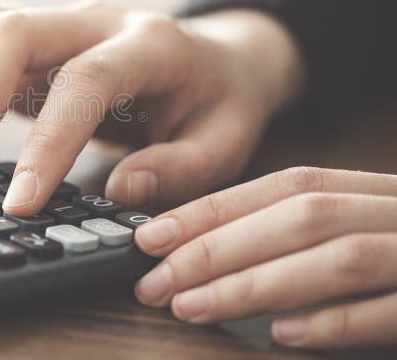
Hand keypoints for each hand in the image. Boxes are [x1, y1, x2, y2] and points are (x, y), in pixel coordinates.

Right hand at [0, 0, 304, 214]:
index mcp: (151, 43)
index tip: (20, 204)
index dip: (47, 142)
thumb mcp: (228, 141)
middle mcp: (94, 18)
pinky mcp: (30, 40)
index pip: (84, 80)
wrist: (214, 56)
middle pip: (9, 32)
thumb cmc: (218, 101)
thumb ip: (183, 168)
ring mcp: (56, 22)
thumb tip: (120, 190)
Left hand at [134, 167, 396, 348]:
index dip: (212, 211)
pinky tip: (282, 333)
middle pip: (301, 216)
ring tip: (192, 306)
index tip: (149, 237)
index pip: (280, 188)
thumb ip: (297, 238)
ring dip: (257, 282)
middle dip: (218, 248)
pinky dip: (337, 320)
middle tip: (155, 282)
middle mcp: (394, 212)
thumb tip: (203, 256)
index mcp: (370, 191)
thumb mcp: (360, 235)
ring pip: (340, 259)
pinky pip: (396, 308)